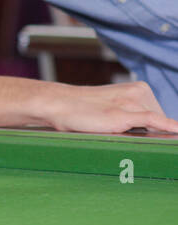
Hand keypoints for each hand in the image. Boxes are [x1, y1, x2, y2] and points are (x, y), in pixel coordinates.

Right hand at [41, 81, 177, 134]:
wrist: (58, 104)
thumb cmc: (83, 110)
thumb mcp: (114, 109)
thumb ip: (135, 117)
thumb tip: (157, 133)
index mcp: (139, 88)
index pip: (159, 116)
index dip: (154, 129)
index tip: (148, 135)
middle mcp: (140, 92)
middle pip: (159, 121)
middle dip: (147, 131)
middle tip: (116, 129)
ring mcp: (133, 103)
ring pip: (155, 126)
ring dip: (141, 135)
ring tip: (112, 129)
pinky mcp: (124, 114)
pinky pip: (153, 121)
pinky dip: (167, 127)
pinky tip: (176, 130)